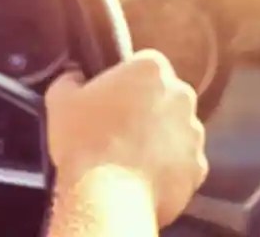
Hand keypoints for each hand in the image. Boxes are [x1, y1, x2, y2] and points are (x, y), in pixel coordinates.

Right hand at [45, 50, 207, 227]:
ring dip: (158, 138)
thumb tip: (75, 76)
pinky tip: (141, 176)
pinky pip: (182, 161)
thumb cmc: (84, 141)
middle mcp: (181, 95)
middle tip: (117, 127)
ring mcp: (194, 133)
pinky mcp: (198, 167)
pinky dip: (167, 167)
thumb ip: (71, 78)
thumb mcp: (61, 99)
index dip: (126, 81)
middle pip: (165, 95)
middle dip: (147, 108)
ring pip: (176, 129)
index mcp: (151, 69)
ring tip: (128, 157)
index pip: (144, 64)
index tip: (110, 99)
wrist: (107, 196)